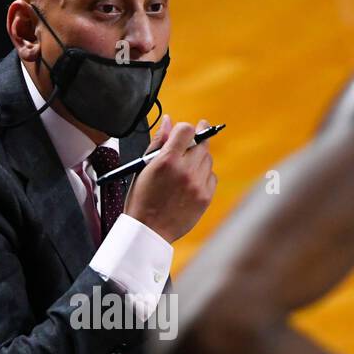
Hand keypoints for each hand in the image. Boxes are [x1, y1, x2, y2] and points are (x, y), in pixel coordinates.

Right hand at [125, 115, 216, 243]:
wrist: (149, 231)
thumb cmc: (142, 200)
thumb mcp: (143, 168)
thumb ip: (158, 143)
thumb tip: (168, 122)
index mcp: (167, 160)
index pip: (187, 129)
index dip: (184, 129)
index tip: (183, 132)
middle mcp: (185, 170)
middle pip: (202, 142)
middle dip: (196, 140)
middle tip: (191, 142)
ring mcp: (198, 185)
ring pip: (208, 159)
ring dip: (199, 159)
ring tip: (185, 169)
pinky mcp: (205, 197)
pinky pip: (212, 177)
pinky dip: (204, 176)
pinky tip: (190, 183)